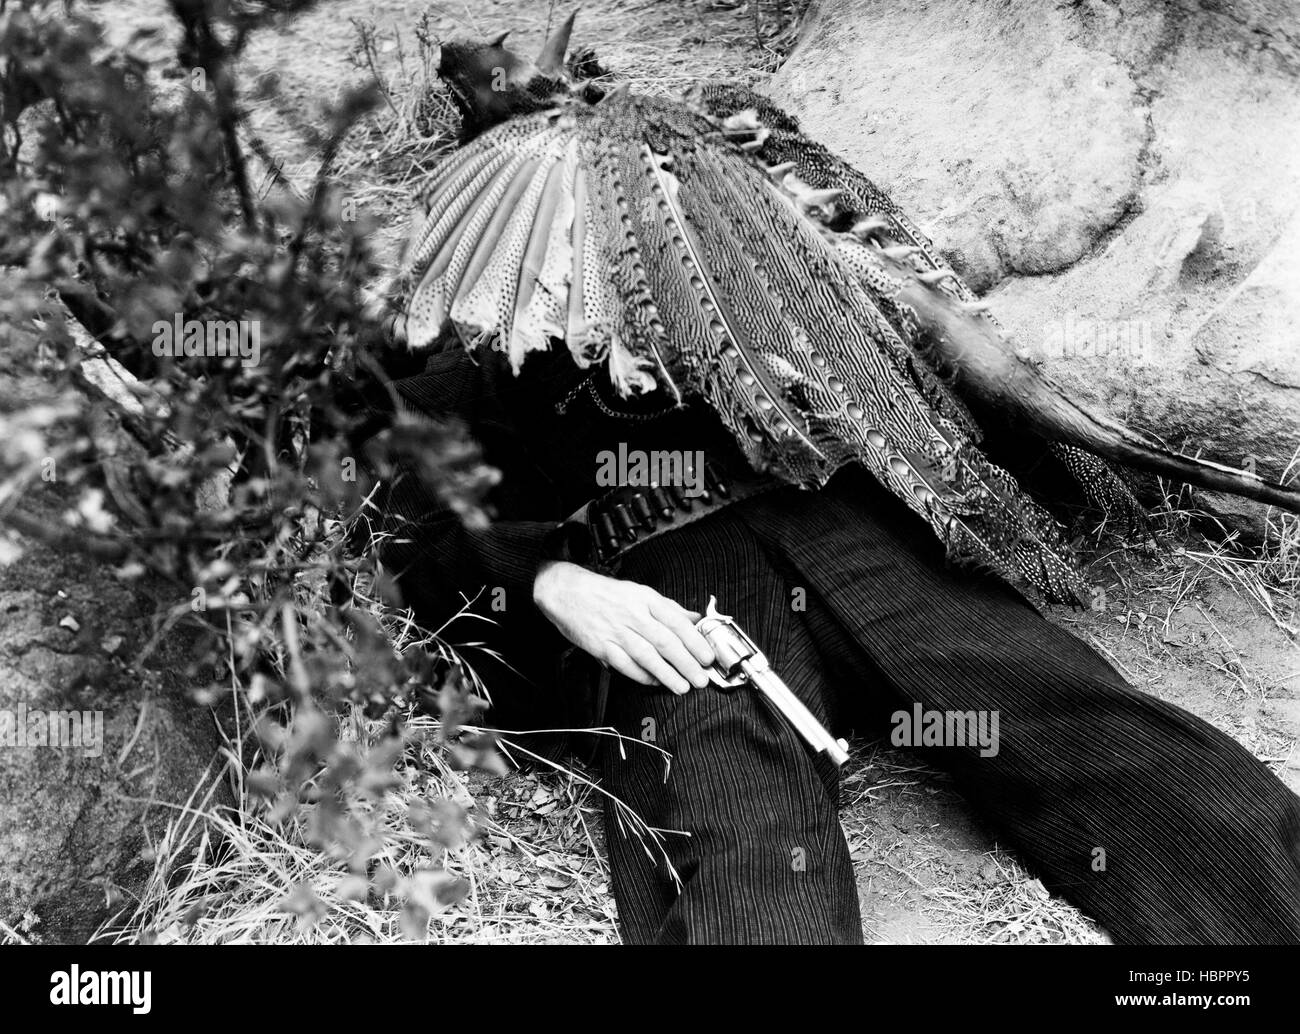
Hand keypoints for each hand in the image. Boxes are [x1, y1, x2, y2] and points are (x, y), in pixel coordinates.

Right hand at [532, 561, 716, 693]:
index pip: (676, 622)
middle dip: (686, 663)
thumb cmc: (605, 593)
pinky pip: (625, 664)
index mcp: (645, 599)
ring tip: (682, 686)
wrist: (567, 592)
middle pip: (665, 642)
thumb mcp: (640, 592)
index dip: (694, 641)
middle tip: (701, 678)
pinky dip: (641, 675)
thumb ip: (669, 607)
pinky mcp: (601, 646)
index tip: (707, 656)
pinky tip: (654, 682)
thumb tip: (695, 619)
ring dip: (667, 674)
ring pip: (647, 656)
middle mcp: (632, 615)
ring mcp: (616, 631)